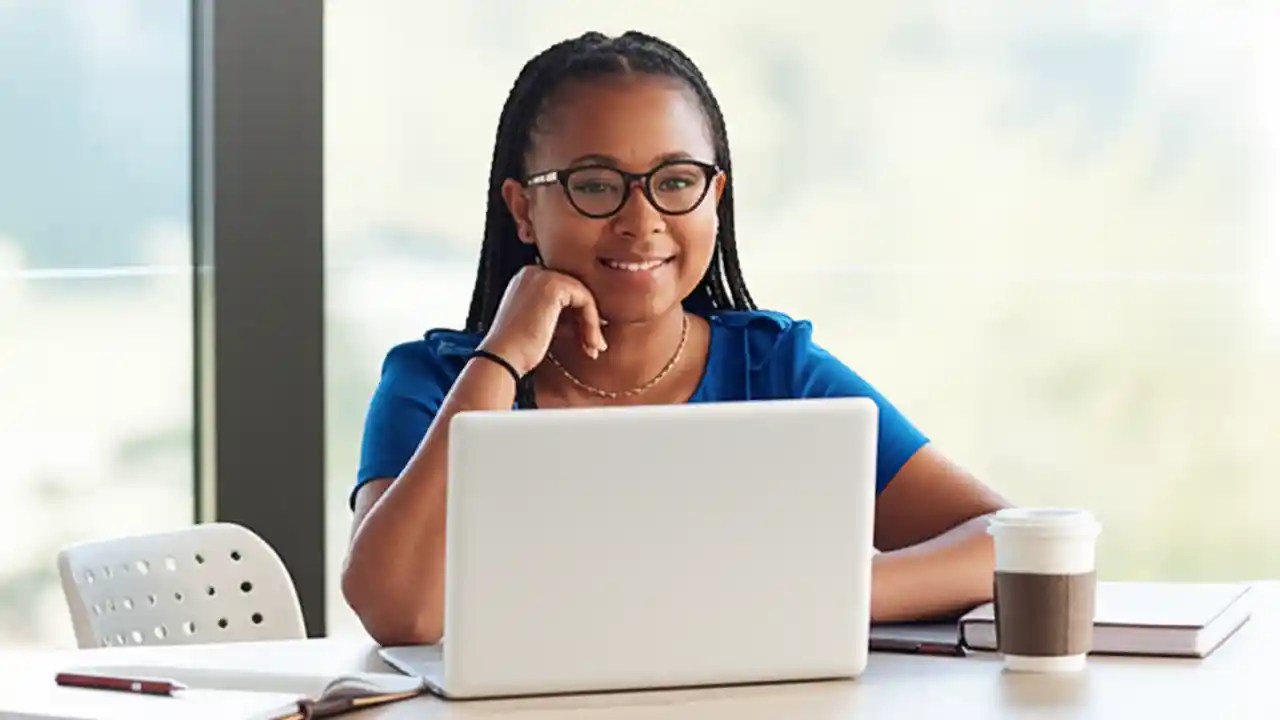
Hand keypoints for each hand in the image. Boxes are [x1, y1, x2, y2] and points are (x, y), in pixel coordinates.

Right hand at [477, 266, 607, 375]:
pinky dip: (591, 322)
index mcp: (526, 280)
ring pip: (582, 296)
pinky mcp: (553, 285)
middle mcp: (532, 273)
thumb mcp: (542, 327)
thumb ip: (561, 317)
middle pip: (574, 292)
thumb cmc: (518, 350)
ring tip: (594, 349)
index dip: (577, 316)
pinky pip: (585, 299)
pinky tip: (590, 342)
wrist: (502, 358)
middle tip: (594, 346)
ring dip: (592, 324)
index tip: (584, 340)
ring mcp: (542, 276)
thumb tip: (590, 320)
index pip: (563, 292)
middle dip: (588, 320)